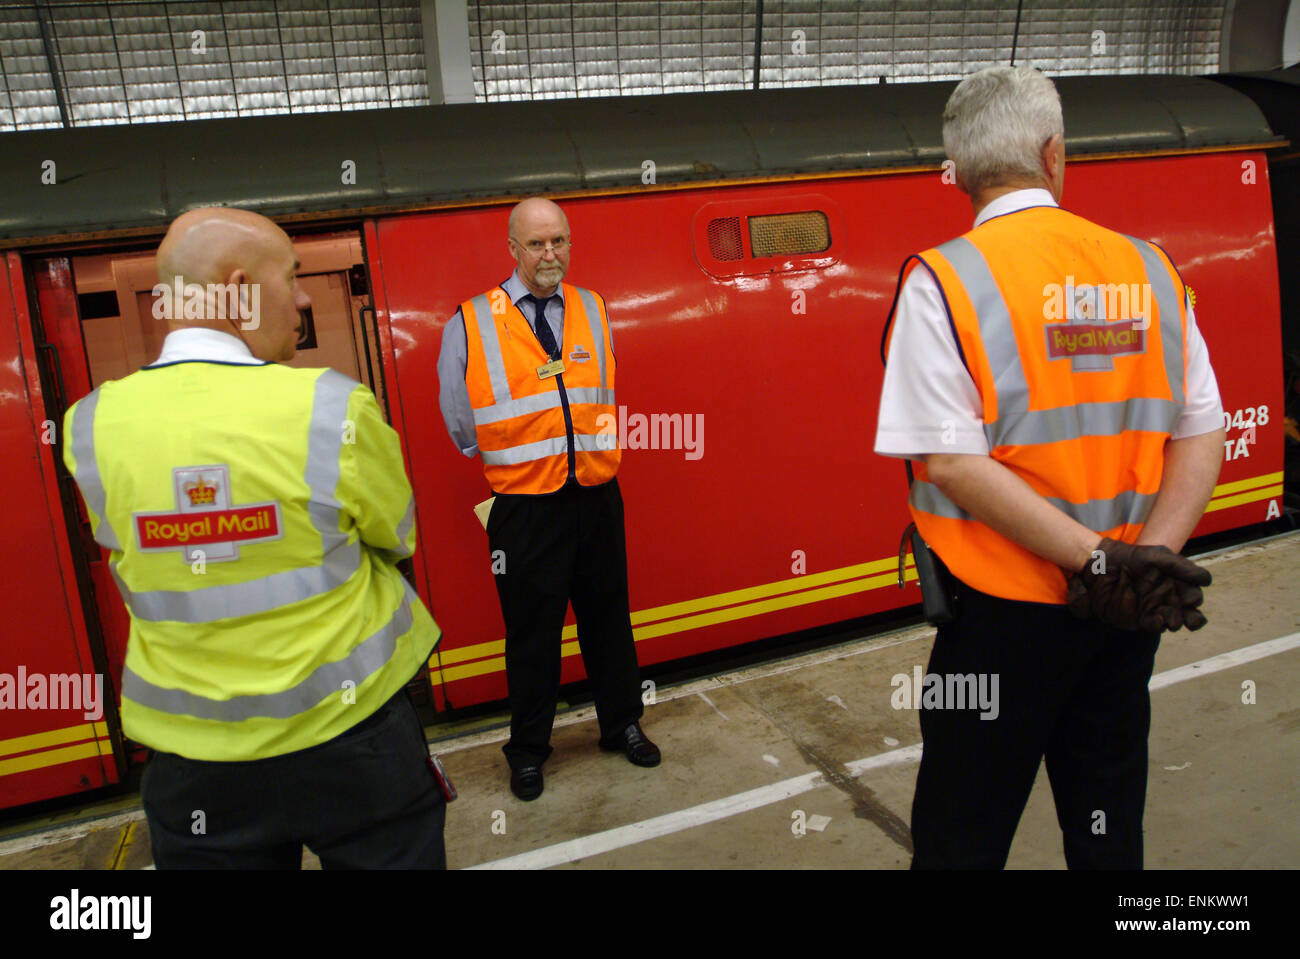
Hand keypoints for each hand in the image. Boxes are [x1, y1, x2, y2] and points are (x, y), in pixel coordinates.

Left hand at [1066, 537, 1210, 631]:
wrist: (1102, 564)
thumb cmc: (1132, 557)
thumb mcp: (1158, 556)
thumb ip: (1181, 566)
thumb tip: (1207, 580)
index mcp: (1176, 583)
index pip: (1193, 595)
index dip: (1194, 599)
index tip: (1190, 599)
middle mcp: (1169, 597)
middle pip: (1189, 613)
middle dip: (1192, 618)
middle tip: (1189, 619)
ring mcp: (1155, 608)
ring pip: (1174, 622)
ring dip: (1177, 623)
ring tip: (1173, 622)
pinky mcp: (1141, 617)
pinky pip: (1155, 625)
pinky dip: (1159, 625)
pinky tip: (1157, 620)